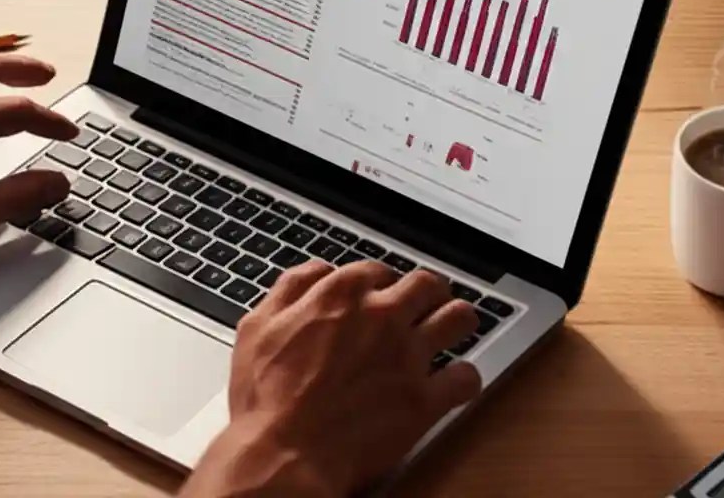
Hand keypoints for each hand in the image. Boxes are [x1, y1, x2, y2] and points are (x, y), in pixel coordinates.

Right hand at [181, 261, 482, 496]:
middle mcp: (381, 316)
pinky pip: (466, 378)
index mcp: (341, 294)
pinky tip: (454, 383)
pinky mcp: (424, 399)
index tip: (380, 294)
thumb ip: (290, 289)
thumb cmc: (265, 398)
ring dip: (459, 321)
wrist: (282, 453)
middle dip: (428, 293)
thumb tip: (316, 271)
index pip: (378, 270)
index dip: (381, 282)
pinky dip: (464, 379)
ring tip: (456, 328)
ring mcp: (407, 356)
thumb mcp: (258, 327)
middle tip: (426, 305)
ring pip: (459, 319)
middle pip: (426, 285)